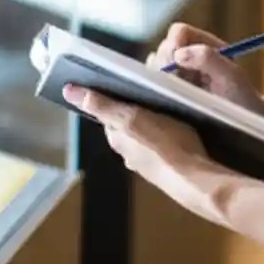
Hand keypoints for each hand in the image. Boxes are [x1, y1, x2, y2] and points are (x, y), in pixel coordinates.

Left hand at [63, 84, 220, 218]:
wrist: (196, 180)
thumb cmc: (163, 144)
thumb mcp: (131, 118)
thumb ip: (101, 105)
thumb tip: (67, 91)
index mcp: (117, 140)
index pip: (108, 114)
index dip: (115, 97)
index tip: (128, 83)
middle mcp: (128, 154)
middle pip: (126, 125)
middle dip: (135, 110)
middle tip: (152, 92)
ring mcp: (148, 165)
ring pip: (144, 136)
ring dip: (152, 123)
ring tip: (168, 107)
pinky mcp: (168, 169)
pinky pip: (162, 146)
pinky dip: (166, 136)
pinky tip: (180, 129)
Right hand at [148, 23, 263, 115]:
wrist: (245, 123)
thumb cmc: (243, 97)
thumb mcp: (232, 77)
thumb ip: (209, 59)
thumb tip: (179, 54)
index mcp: (203, 43)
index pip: (180, 32)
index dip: (174, 43)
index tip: (175, 61)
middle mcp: (187, 55)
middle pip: (163, 48)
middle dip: (166, 63)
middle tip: (176, 81)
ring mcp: (177, 73)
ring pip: (155, 66)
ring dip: (162, 78)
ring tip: (179, 94)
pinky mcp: (170, 91)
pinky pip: (154, 85)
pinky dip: (158, 90)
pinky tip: (172, 101)